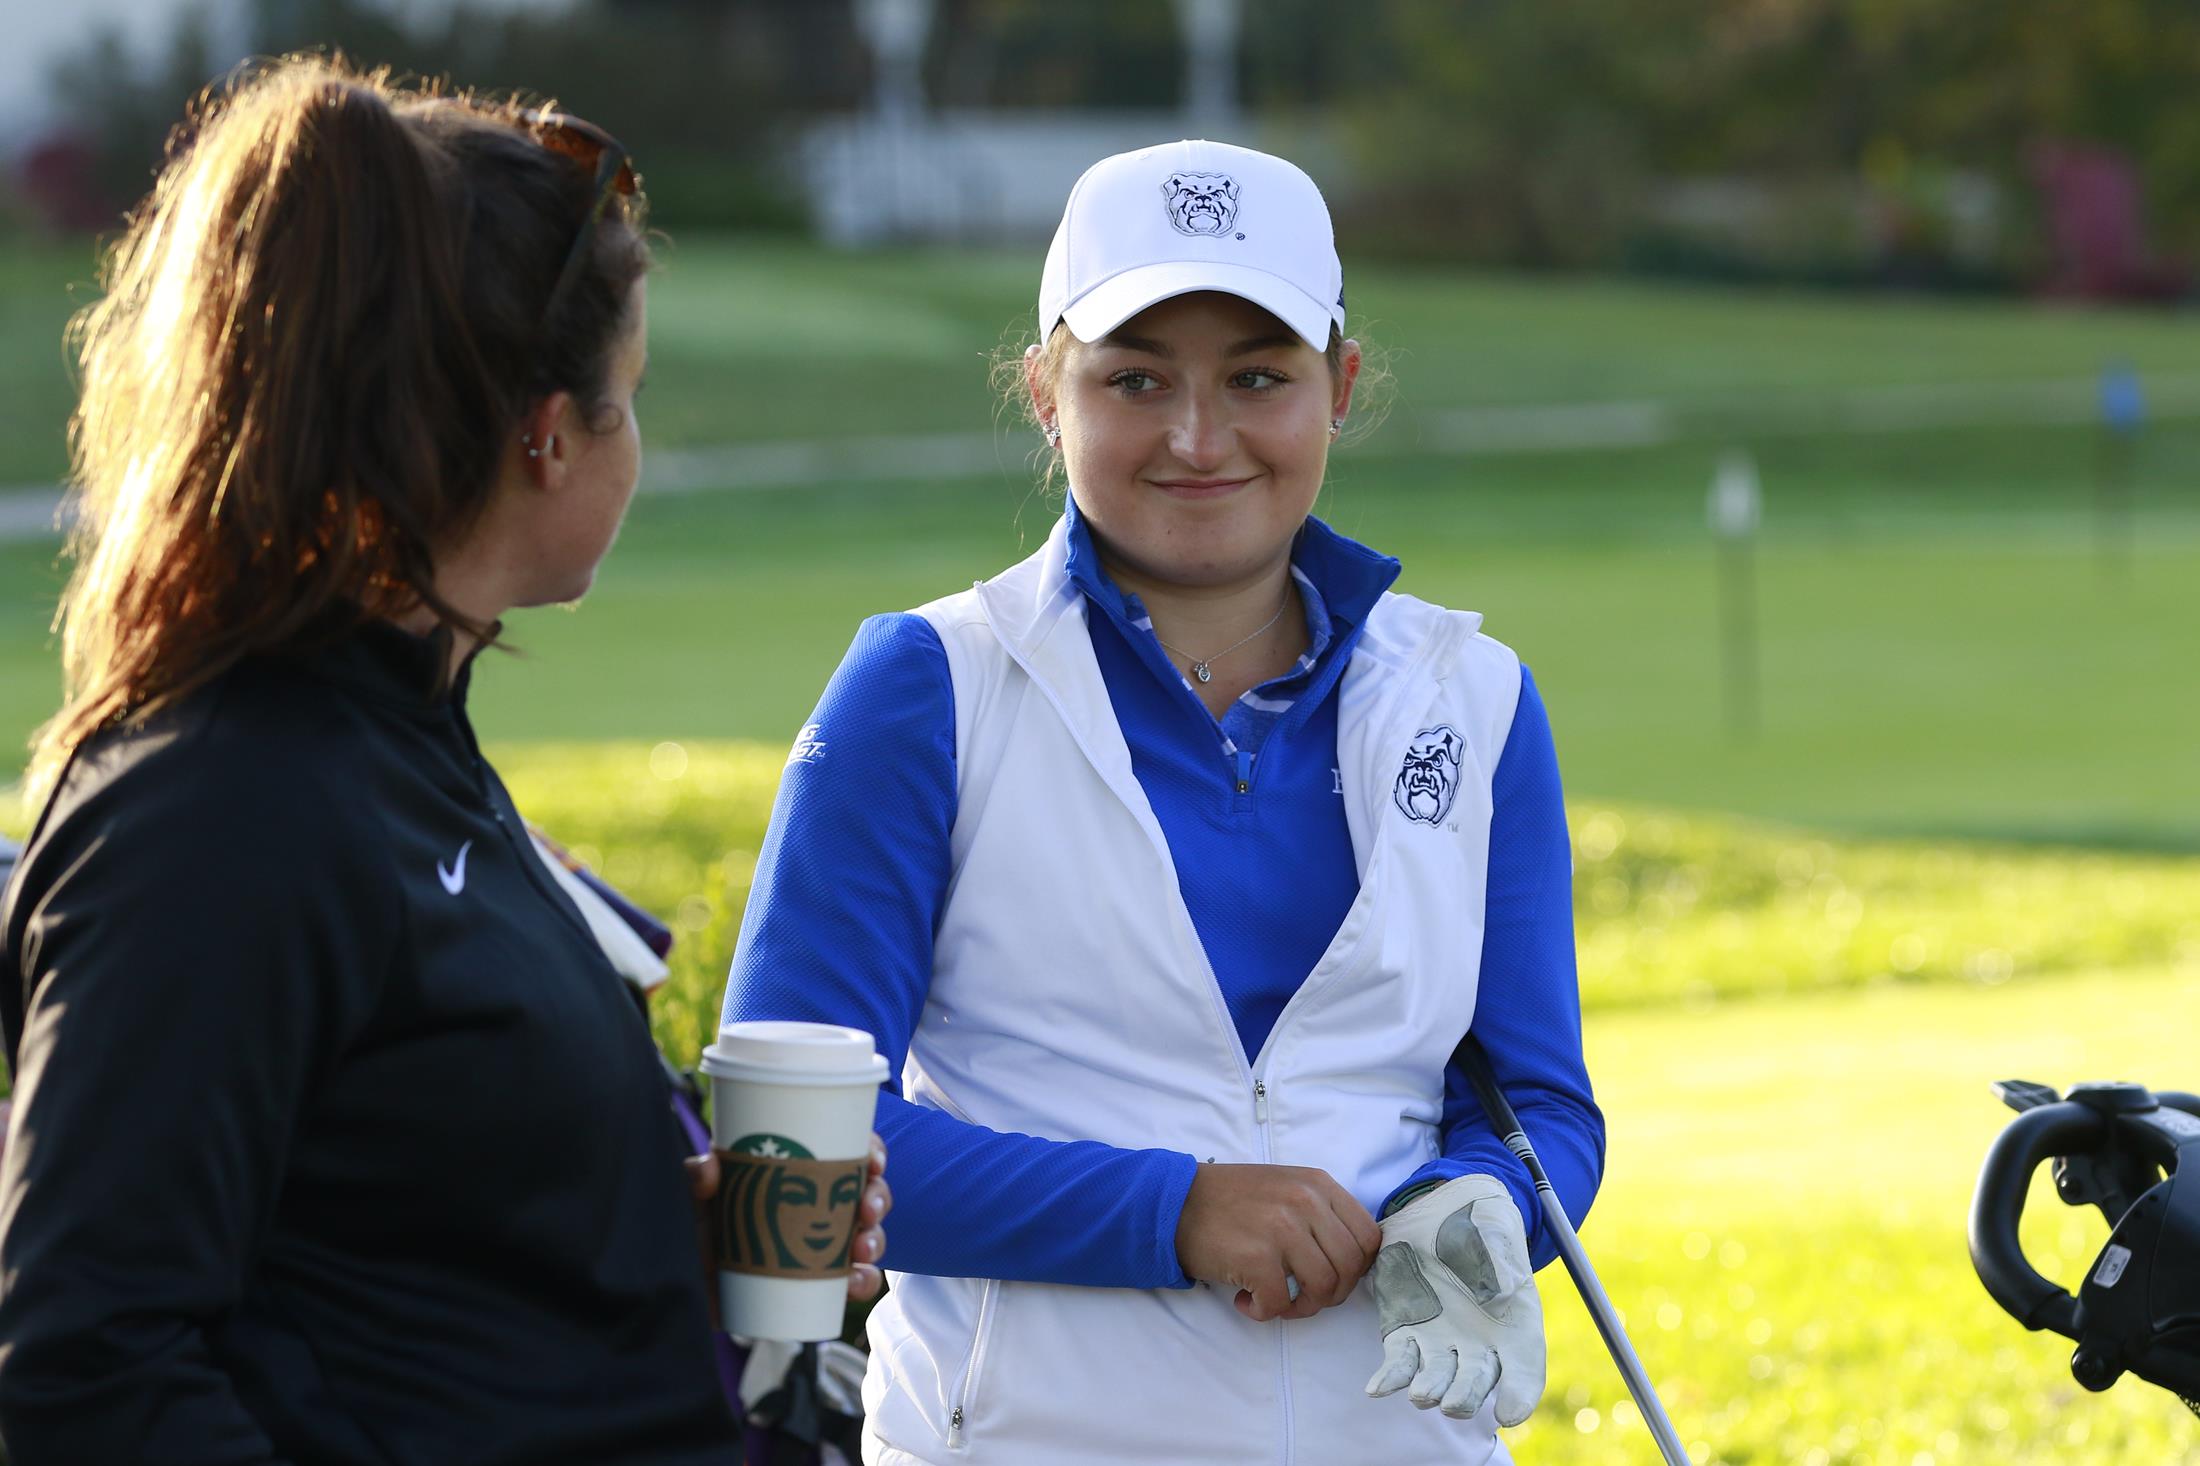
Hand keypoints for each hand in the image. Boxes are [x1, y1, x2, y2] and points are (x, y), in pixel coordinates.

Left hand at [685, 1133, 891, 1324]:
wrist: (683, 1290)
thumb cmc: (690, 1232)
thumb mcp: (690, 1200)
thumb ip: (694, 1180)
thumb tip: (709, 1169)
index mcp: (794, 1172)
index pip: (844, 1150)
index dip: (871, 1150)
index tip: (875, 1162)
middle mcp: (813, 1206)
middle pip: (865, 1191)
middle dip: (878, 1197)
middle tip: (869, 1210)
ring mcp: (817, 1245)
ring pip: (867, 1234)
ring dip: (876, 1238)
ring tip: (863, 1249)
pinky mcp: (814, 1282)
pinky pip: (853, 1280)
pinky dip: (863, 1281)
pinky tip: (857, 1282)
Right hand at [1175, 1162, 1382, 1322]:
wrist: (1174, 1202)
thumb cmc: (1231, 1200)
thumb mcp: (1286, 1187)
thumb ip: (1321, 1212)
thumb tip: (1352, 1258)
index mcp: (1318, 1184)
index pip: (1369, 1237)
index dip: (1358, 1268)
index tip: (1335, 1278)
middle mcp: (1306, 1202)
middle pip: (1351, 1267)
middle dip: (1332, 1294)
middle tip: (1303, 1295)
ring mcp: (1282, 1229)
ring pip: (1324, 1289)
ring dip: (1302, 1307)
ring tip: (1276, 1301)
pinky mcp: (1256, 1257)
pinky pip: (1281, 1303)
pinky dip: (1265, 1312)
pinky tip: (1247, 1301)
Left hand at [1364, 1174, 1543, 1424]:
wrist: (1440, 1209)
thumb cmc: (1479, 1223)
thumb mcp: (1495, 1231)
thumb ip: (1500, 1260)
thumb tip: (1499, 1294)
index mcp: (1514, 1325)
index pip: (1524, 1371)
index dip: (1519, 1395)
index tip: (1508, 1412)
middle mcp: (1478, 1344)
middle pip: (1476, 1384)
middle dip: (1465, 1398)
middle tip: (1453, 1404)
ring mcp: (1440, 1342)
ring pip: (1437, 1380)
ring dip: (1429, 1391)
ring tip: (1420, 1394)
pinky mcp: (1405, 1332)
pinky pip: (1399, 1363)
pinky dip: (1390, 1378)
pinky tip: (1378, 1388)